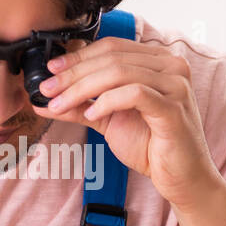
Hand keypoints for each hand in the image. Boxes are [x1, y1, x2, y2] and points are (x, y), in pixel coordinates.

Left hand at [33, 36, 225, 212]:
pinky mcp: (174, 108)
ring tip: (60, 103)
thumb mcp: (108, 121)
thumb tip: (43, 100)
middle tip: (47, 88)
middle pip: (112, 58)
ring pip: (119, 72)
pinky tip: (91, 114)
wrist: (182, 178)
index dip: (78, 56)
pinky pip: (134, 94)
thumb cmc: (152, 146)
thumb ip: (80, 106)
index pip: (112, 47)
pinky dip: (107, 101)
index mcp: (158, 61)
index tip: (51, 70)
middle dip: (74, 73)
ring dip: (82, 88)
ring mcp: (176, 85)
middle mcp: (171, 66)